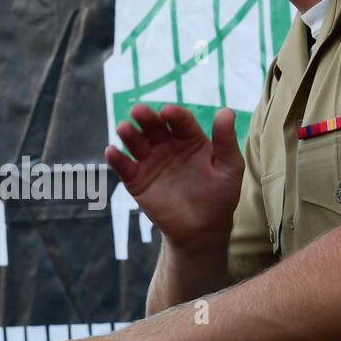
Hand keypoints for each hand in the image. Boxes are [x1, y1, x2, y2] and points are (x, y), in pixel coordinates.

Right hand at [105, 104, 243, 252]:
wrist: (201, 230)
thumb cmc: (219, 196)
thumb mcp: (229, 167)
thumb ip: (226, 140)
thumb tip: (227, 111)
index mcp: (189, 138)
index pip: (179, 120)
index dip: (174, 114)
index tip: (168, 112)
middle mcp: (166, 145)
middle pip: (153, 125)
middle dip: (146, 117)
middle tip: (139, 111)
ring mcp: (150, 161)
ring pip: (136, 142)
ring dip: (128, 133)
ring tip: (124, 128)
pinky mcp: (136, 180)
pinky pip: (124, 167)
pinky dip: (116, 159)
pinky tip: (112, 151)